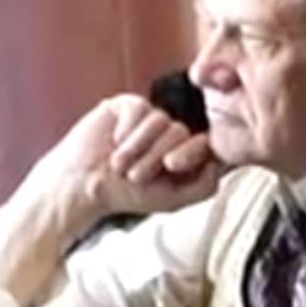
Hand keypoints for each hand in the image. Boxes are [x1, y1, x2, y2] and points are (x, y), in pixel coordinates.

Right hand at [47, 92, 219, 219]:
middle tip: (134, 175)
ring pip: (159, 120)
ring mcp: (149, 117)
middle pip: (180, 131)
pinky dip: (128, 129)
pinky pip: (139, 108)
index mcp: (183, 153)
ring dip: (138, 147)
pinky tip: (114, 141)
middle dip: (155, 155)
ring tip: (119, 164)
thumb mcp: (172, 200)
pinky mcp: (128, 106)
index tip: (170, 167)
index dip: (190, 152)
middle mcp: (170, 133)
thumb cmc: (126, 194)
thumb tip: (219, 163)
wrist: (85, 184)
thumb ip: (204, 187)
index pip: (203, 143)